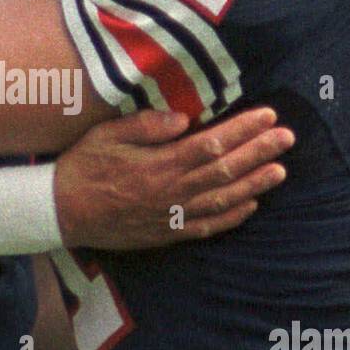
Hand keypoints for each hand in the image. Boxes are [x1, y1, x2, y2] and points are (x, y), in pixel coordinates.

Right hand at [55, 107, 293, 250]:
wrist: (62, 212)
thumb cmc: (83, 166)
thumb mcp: (107, 134)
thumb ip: (147, 125)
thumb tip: (185, 118)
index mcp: (160, 164)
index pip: (212, 144)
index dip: (244, 130)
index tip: (268, 117)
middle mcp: (172, 191)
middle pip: (226, 170)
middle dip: (260, 153)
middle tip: (287, 138)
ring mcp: (171, 215)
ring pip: (223, 199)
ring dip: (255, 184)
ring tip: (281, 171)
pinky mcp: (167, 232)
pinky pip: (207, 227)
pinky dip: (233, 217)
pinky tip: (252, 205)